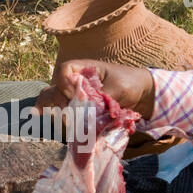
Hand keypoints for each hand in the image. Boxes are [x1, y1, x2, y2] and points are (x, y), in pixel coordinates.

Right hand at [36, 59, 155, 118]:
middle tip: (70, 115)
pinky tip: (51, 120)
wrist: (141, 94)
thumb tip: (89, 113)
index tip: (74, 96)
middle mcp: (76, 82)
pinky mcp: (79, 110)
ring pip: (55, 102)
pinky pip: (62, 112)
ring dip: (58, 113)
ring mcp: (75, 96)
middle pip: (55, 89)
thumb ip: (103, 98)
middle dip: (59, 103)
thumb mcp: (119, 88)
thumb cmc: (130, 83)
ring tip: (68, 122)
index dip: (65, 84)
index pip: (65, 71)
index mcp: (85, 69)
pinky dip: (58, 117)